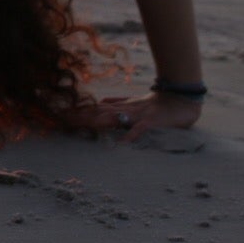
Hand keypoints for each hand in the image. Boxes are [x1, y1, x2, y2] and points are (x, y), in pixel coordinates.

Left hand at [69, 91, 200, 141]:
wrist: (180, 99)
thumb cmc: (157, 103)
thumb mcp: (134, 102)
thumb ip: (118, 102)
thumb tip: (101, 102)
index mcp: (121, 107)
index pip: (97, 109)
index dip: (80, 112)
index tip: (63, 115)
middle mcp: (126, 110)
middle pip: (100, 113)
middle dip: (83, 117)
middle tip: (64, 120)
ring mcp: (138, 115)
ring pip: (115, 118)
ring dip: (100, 122)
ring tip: (84, 127)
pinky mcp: (151, 121)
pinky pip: (139, 129)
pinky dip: (131, 135)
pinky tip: (121, 143)